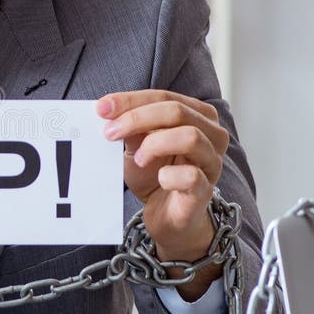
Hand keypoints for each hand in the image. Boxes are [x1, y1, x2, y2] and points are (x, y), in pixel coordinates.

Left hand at [96, 90, 229, 299]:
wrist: (166, 217)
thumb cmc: (155, 175)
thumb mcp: (137, 146)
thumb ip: (129, 127)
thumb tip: (107, 109)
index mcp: (197, 116)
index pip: (164, 97)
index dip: (131, 100)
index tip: (101, 108)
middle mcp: (212, 135)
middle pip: (176, 111)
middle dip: (137, 118)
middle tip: (110, 132)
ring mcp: (212, 162)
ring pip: (190, 136)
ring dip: (154, 144)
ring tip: (138, 159)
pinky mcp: (206, 190)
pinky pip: (191, 175)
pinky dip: (168, 175)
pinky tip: (159, 179)